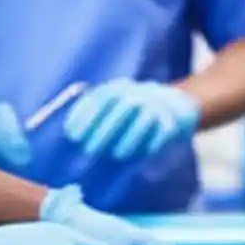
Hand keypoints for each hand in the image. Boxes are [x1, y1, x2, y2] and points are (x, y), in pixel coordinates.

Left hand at [64, 80, 199, 161]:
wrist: (172, 104)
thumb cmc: (131, 113)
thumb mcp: (112, 106)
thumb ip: (94, 117)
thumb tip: (72, 135)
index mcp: (118, 88)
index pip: (101, 97)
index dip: (85, 115)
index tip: (73, 135)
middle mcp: (138, 94)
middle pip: (123, 106)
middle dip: (104, 129)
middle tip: (90, 150)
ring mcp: (157, 106)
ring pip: (146, 117)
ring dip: (131, 137)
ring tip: (118, 155)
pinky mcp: (173, 120)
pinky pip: (165, 129)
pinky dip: (156, 141)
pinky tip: (146, 153)